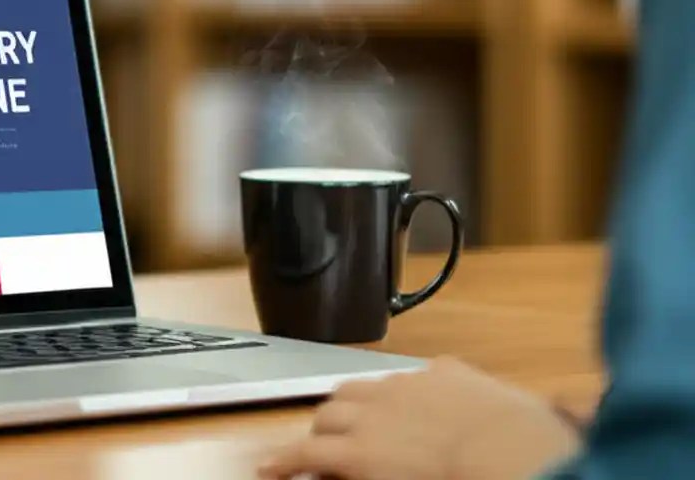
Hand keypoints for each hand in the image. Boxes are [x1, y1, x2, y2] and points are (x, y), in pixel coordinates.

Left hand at [258, 357, 580, 479]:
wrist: (505, 456)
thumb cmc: (533, 444)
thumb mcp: (546, 416)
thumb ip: (552, 408)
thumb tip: (575, 406)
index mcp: (446, 376)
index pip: (410, 382)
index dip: (398, 402)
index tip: (399, 412)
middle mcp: (402, 388)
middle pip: (359, 393)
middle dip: (350, 412)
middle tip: (343, 434)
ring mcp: (373, 418)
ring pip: (330, 417)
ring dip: (322, 434)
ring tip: (312, 452)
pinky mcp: (352, 452)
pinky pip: (306, 453)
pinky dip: (285, 459)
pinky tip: (269, 468)